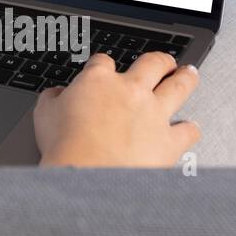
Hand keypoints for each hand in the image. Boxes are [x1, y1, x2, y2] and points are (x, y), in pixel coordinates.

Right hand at [34, 51, 201, 166]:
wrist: (87, 175)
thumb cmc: (65, 146)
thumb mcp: (44, 114)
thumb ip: (52, 98)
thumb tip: (55, 95)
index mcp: (98, 80)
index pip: (104, 61)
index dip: (104, 64)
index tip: (105, 68)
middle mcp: (130, 90)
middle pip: (152, 63)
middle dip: (160, 60)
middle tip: (163, 60)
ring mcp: (154, 113)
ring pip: (179, 86)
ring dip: (186, 77)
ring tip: (189, 73)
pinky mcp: (169, 140)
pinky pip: (188, 130)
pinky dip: (190, 129)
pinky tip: (191, 128)